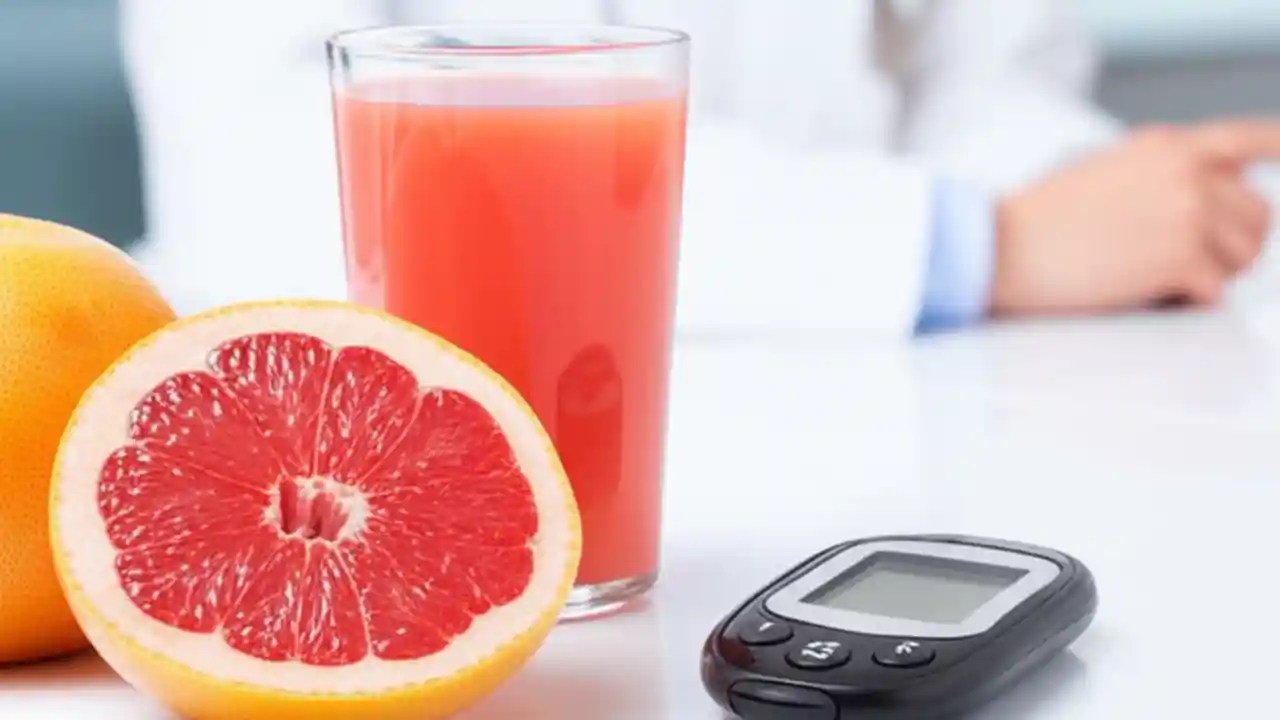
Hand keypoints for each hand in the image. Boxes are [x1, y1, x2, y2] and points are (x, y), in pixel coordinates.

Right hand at [991, 121, 1276, 315]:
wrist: (1002, 246)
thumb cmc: (1039, 223)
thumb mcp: (1106, 174)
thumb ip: (1162, 177)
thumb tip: (1210, 204)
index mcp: (1166, 147)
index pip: (1246, 140)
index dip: (1279, 149)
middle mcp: (1186, 172)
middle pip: (1256, 216)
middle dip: (1232, 246)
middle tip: (1192, 265)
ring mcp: (1187, 213)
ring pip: (1243, 257)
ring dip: (1210, 277)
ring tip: (1159, 281)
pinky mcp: (1180, 257)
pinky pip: (1213, 292)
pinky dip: (1182, 302)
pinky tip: (1145, 296)